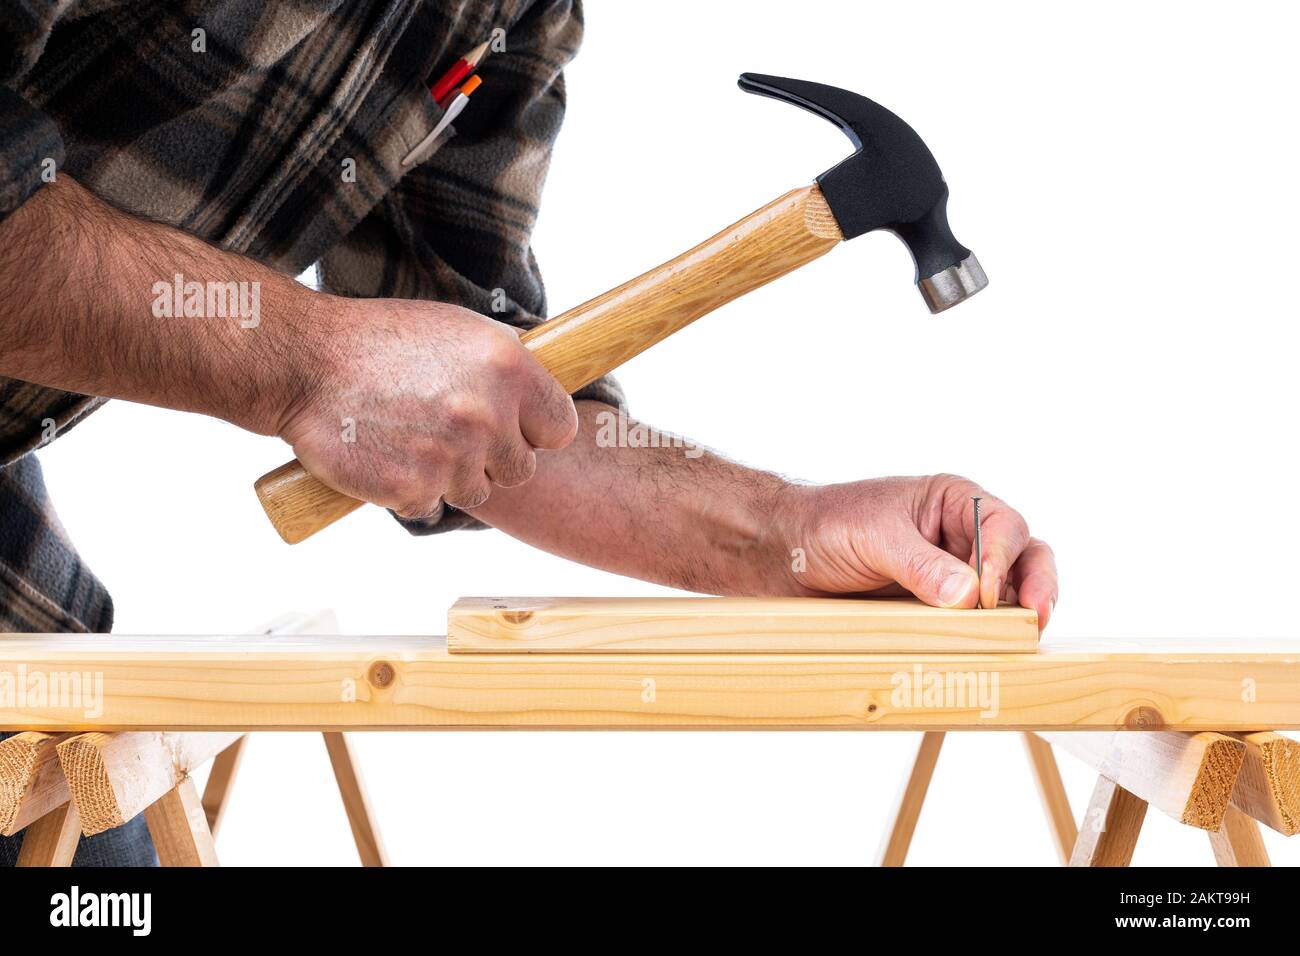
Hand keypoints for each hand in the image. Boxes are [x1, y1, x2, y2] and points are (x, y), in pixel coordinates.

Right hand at [277, 298, 576, 516]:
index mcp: (508, 368)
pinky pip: (431, 505)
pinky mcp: (413, 488)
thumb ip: (507, 366)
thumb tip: (545, 393)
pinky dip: (410, 491)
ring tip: (411, 439)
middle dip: (491, 458)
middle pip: (521, 469)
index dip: (535, 431)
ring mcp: (450, 455)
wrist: (304, 362)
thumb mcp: (459, 331)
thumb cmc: (381, 341)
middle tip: (449, 432)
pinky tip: (387, 456)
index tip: (512, 427)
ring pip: (477, 492)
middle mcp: (487, 413)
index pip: (560, 428)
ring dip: (449, 476)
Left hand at [778, 475, 1057, 627]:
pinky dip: (984, 639)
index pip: (1003, 526)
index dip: (1002, 559)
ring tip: (1014, 642)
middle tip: (1033, 620)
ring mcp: (954, 576)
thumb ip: (920, 564)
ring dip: (1015, 617)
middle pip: (1024, 558)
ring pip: (1009, 595)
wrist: (782, 553)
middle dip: (1036, 587)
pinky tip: (982, 654)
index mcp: (953, 501)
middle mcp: (962, 537)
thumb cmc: (826, 525)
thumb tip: (969, 595)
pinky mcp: (938, 611)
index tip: (986, 594)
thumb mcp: (872, 536)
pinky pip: (974, 626)